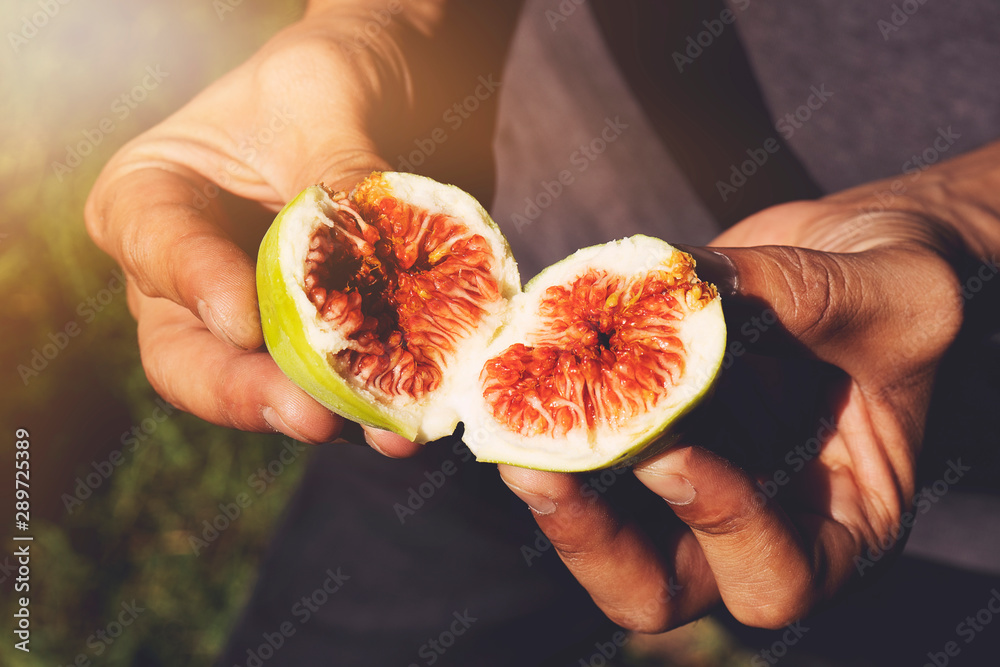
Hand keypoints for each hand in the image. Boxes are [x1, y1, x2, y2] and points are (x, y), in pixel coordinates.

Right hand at [84, 9, 423, 454]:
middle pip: (188, 356)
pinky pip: (339, 384)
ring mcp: (259, 318)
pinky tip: (414, 416)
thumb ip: (333, 173)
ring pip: (265, 389)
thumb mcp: (323, 96)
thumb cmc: (331, 75)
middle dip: (246, 392)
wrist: (397, 91)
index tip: (245, 320)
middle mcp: (192, 276)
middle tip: (307, 416)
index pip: (153, 248)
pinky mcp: (327, 338)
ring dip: (324, 412)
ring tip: (380, 429)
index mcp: (153, 198)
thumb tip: (367, 260)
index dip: (195, 288)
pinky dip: (375, 401)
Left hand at [498, 198, 971, 630]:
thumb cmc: (904, 286)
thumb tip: (679, 290)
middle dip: (592, 537)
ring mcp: (688, 475)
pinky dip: (546, 409)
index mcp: (838, 527)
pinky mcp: (643, 423)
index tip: (674, 454)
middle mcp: (752, 520)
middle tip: (540, 469)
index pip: (775, 576)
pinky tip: (519, 361)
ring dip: (549, 483)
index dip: (722, 529)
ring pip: (600, 525)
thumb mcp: (901, 294)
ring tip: (506, 418)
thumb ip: (809, 298)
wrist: (855, 248)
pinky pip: (583, 442)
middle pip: (657, 583)